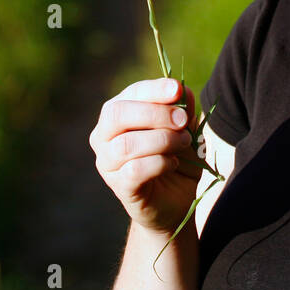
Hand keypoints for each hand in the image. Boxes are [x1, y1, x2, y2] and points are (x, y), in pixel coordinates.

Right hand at [90, 77, 201, 235]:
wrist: (175, 200)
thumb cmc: (176, 156)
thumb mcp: (185, 129)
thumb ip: (183, 109)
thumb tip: (182, 91)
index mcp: (118, 113)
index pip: (130, 94)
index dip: (154, 89)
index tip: (177, 90)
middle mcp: (104, 136)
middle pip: (117, 114)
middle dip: (154, 113)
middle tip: (182, 121)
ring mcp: (107, 163)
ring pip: (126, 144)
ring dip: (162, 140)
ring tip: (184, 143)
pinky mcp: (119, 186)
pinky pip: (134, 170)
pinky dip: (159, 163)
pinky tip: (173, 164)